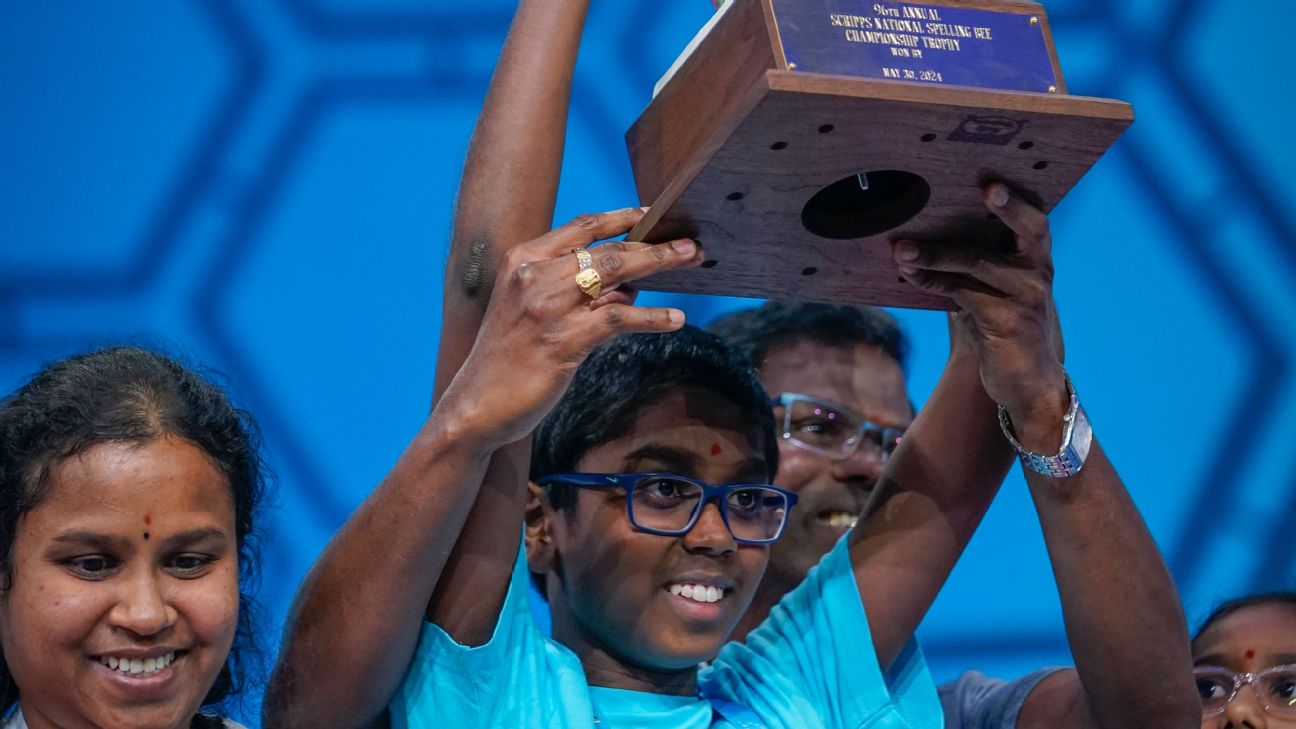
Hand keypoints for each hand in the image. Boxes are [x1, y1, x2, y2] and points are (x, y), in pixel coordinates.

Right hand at [441, 207, 703, 445]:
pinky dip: (652, 318)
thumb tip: (629, 288)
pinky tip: (675, 320)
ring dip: (658, 264)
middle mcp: (532, 275)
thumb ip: (579, 294)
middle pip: (606, 247)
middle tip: (689, 244)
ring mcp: (547, 307)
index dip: (622, 217)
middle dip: (653, 243)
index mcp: (523, 259)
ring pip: (615, 272)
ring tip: (692, 261)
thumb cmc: (509, 360)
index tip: (653, 213)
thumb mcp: (535, 312)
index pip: (582, 227)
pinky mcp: (562, 340)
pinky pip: (618, 319)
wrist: (476, 404)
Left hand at [894, 185, 1066, 450]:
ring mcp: (1026, 299)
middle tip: (980, 190)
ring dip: (934, 254)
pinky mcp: (1006, 324)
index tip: (991, 184)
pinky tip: (910, 276)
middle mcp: (1038, 274)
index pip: (1036, 222)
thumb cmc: (1000, 325)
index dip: (1017, 202)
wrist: (1024, 382)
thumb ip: (974, 260)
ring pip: (978, 264)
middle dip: (1001, 210)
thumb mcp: (994, 289)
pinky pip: (962, 294)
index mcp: (1036, 259)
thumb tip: (923, 228)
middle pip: (1025, 231)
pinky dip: (931, 282)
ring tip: (901, 249)